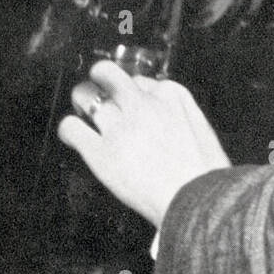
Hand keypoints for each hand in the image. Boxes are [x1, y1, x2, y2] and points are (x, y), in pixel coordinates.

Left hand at [58, 61, 230, 227]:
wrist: (197, 199)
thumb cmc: (204, 173)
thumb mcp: (202, 129)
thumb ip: (180, 115)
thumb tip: (165, 116)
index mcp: (171, 96)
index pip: (142, 79)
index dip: (133, 91)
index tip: (130, 101)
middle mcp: (142, 104)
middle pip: (109, 74)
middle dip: (100, 78)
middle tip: (97, 89)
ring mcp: (119, 126)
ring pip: (86, 95)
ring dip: (81, 100)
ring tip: (82, 109)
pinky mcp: (101, 152)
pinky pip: (73, 128)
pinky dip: (69, 128)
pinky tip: (72, 134)